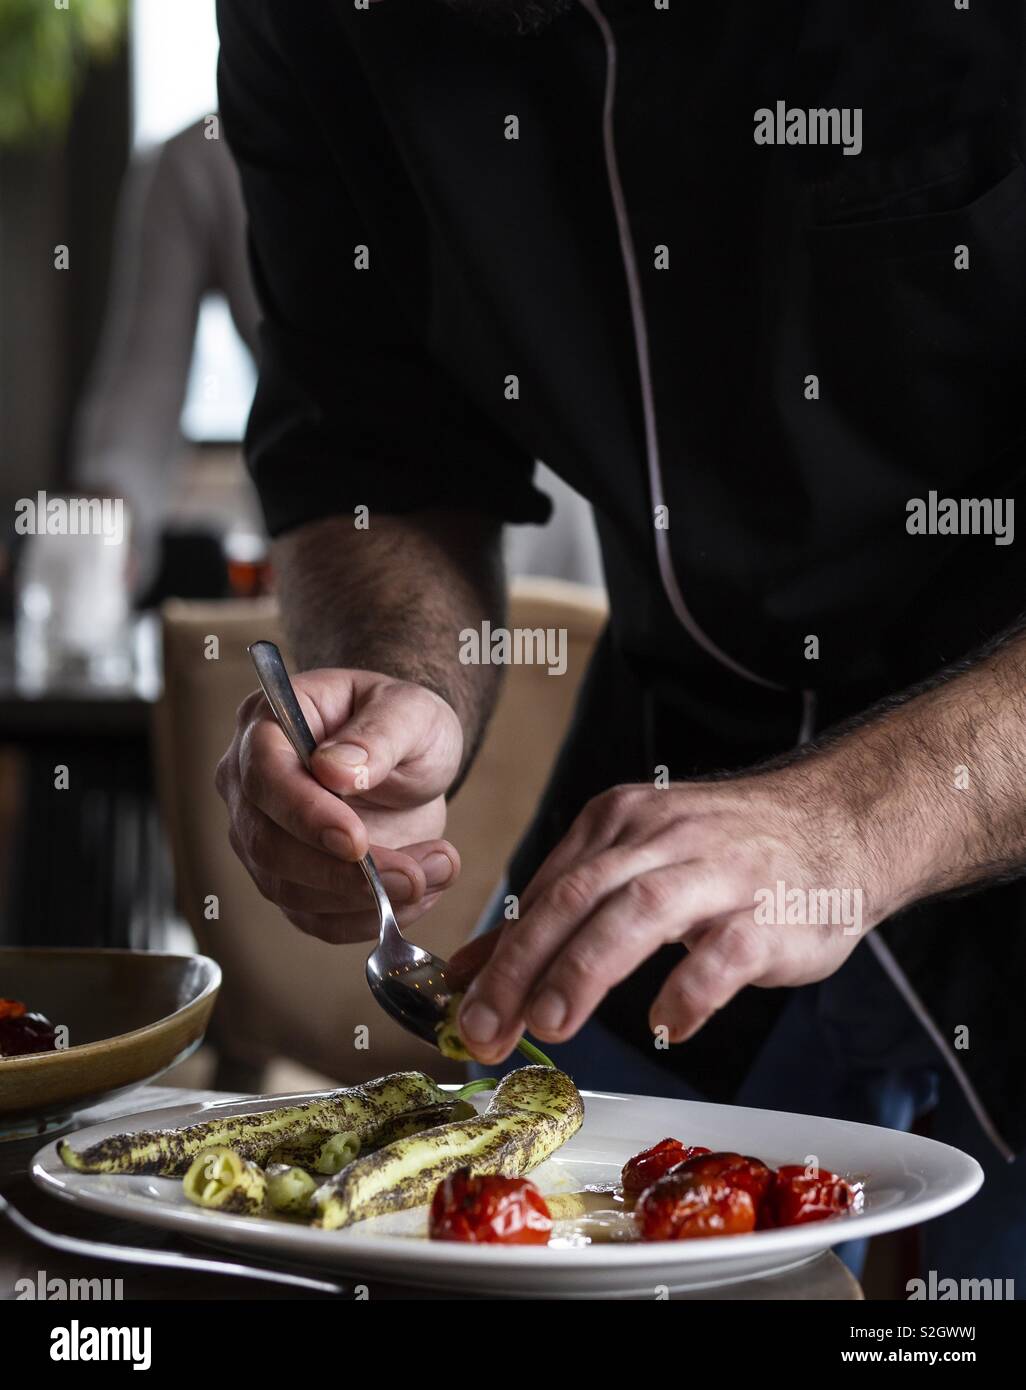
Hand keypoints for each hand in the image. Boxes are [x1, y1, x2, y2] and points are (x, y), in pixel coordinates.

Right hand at [216, 668, 462, 941]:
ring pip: (291, 890)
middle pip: (267, 844)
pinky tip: (420, 894)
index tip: (356, 841)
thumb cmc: (403, 723)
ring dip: (369, 898)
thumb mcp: (410, 712)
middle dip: (342, 872)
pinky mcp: (290, 882)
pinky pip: (319, 919)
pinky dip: (371, 918)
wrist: (412, 761)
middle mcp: (250, 786)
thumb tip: (335, 770)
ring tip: (439, 870)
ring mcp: (262, 839)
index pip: (265, 775)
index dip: (305, 813)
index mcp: (267, 724)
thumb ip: (377, 735)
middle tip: (413, 875)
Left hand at [449, 764, 899, 1062]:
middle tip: (488, 1028)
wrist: (838, 826)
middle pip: (578, 896)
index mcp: (620, 822)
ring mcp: (720, 871)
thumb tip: (469, 971)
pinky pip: (725, 952)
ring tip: (551, 1024)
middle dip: (525, 964)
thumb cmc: (725, 858)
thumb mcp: (634, 867)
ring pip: (640, 912)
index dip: (500, 956)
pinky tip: (668, 1024)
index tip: (467, 1016)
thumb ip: (556, 916)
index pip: (546, 891)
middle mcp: (663, 837)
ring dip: (587, 968)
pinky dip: (691, 988)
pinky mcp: (769, 912)